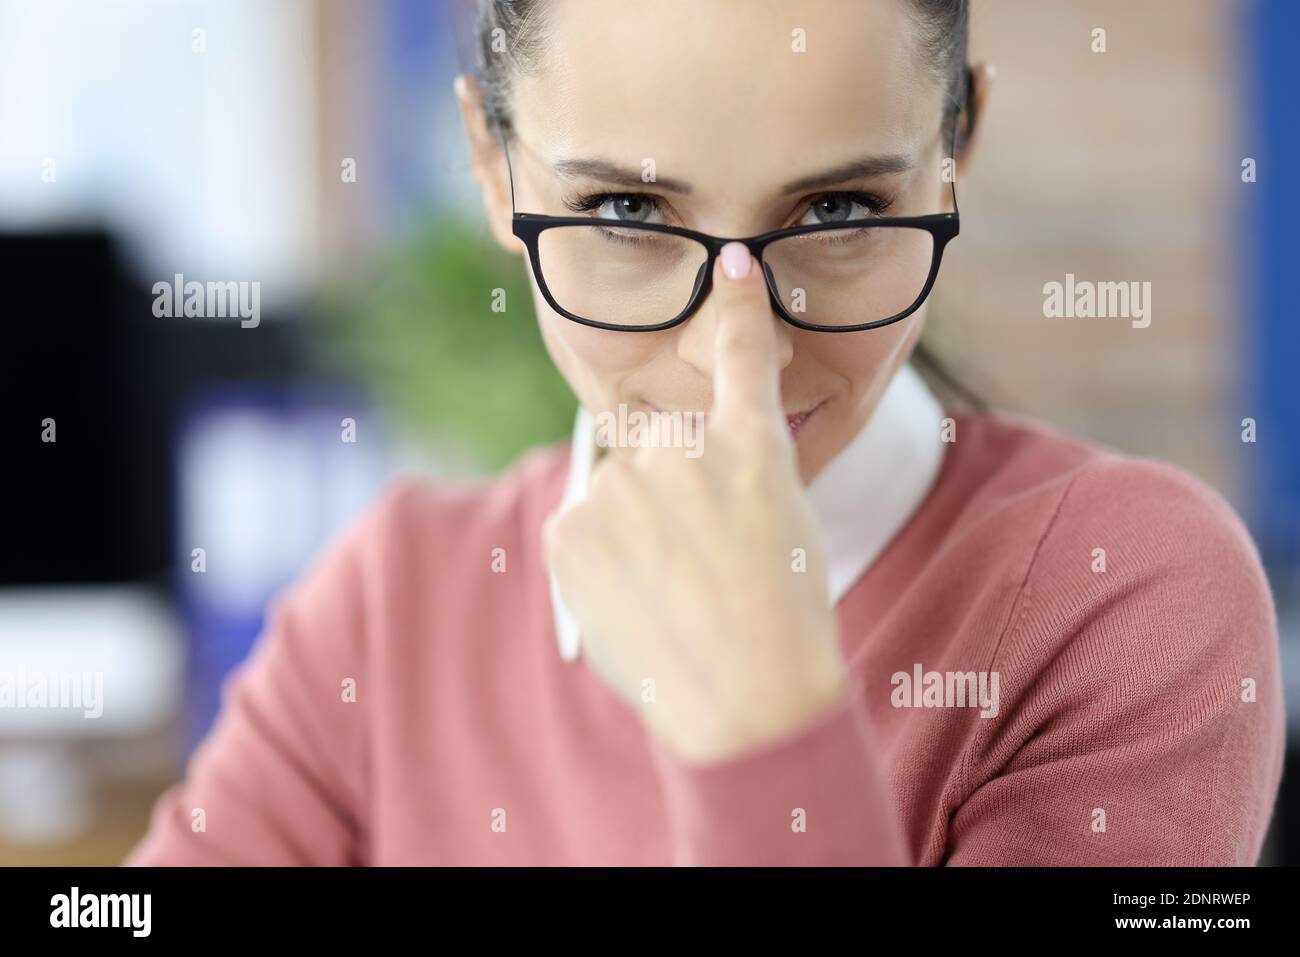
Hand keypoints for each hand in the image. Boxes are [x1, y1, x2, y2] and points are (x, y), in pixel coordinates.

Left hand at [543, 244, 848, 763]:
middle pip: (658, 446)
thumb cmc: (785, 621)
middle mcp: (685, 447)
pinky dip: (598, 560)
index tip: (732, 265)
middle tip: (698, 558)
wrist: (751, 699)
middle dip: (666, 488)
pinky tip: (635, 602)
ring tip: (671, 593)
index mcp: (753, 445)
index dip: (737, 306)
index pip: (744, 356)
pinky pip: (581, 528)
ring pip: (618, 492)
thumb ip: (731, 481)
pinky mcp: (573, 527)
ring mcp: (626, 485)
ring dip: (633, 529)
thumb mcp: (785, 527)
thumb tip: (671, 474)